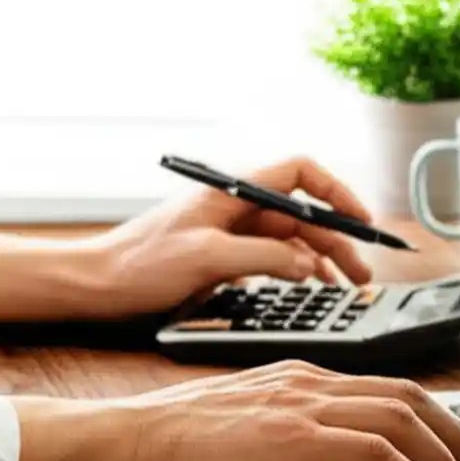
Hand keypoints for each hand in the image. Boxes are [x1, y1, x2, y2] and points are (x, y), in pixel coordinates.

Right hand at [0, 361, 459, 460]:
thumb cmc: (172, 444)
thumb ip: (289, 432)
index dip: (434, 418)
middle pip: (410, 397)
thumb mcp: (246, 428)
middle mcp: (310, 382)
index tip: (457, 448)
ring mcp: (303, 405)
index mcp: (301, 377)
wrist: (127, 443)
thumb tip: (322, 456)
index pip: (388, 389)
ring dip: (446, 459)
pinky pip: (375, 453)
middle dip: (458, 436)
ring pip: (403, 420)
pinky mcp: (294, 438)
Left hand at [84, 156, 375, 317]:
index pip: (300, 172)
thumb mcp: (208, 258)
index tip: (360, 220)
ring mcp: (233, 231)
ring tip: (346, 284)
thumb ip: (264, 256)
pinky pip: (273, 258)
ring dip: (321, 259)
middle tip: (362, 270)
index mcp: (233, 191)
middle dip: (338, 239)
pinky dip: (296, 271)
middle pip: (303, 212)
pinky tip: (311, 288)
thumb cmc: (139, 264)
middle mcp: (238, 205)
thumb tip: (307, 263)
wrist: (97, 285)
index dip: (336, 192)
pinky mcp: (226, 256)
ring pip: (292, 239)